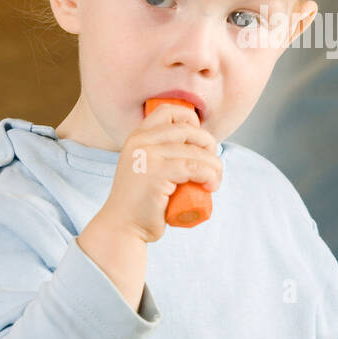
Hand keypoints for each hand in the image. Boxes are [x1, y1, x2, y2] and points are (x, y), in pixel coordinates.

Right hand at [101, 102, 223, 243]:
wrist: (122, 228)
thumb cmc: (141, 202)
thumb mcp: (146, 167)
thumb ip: (159, 152)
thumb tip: (197, 143)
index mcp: (137, 137)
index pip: (169, 111)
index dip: (191, 120)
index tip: (201, 142)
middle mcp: (140, 141)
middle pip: (188, 131)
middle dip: (209, 145)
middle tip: (213, 166)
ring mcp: (148, 156)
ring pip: (196, 152)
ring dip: (214, 166)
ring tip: (214, 181)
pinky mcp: (157, 173)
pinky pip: (195, 167)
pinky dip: (210, 175)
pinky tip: (211, 185)